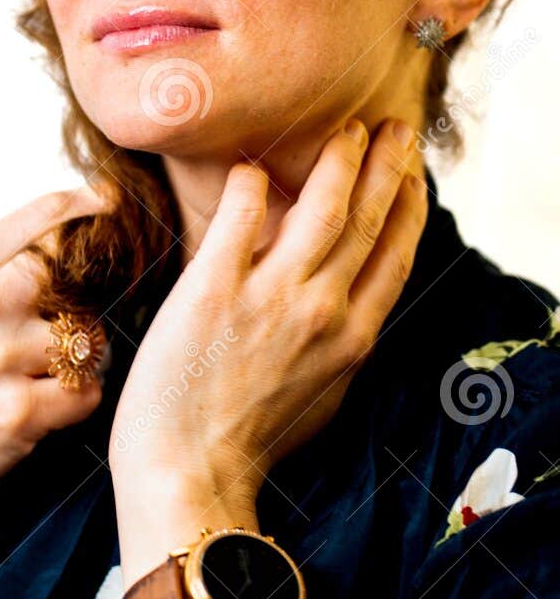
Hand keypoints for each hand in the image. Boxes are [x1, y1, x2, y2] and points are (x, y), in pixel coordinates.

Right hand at [0, 182, 111, 598]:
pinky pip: (86, 393)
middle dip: (78, 314)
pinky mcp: (17, 410)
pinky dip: (71, 408)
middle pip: (82, 282)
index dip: (92, 206)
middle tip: (48, 346)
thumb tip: (77, 219)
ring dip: (74, 368)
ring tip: (29, 387)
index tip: (113, 207)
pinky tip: (34, 416)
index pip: (48, 213)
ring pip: (88, 343)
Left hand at [109, 118, 427, 583]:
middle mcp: (323, 310)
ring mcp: (270, 296)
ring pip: (321, 206)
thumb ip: (337, 346)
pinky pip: (242, 215)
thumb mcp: (319, 396)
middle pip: (368, 218)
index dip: (407, 204)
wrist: (189, 472)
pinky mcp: (213, 288)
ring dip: (338, 159)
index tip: (410, 172)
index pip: (395, 253)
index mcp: (353, 338)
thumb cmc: (246, 443)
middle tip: (390, 126)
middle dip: (386, 164)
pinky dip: (251, 185)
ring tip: (342, 129)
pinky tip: (250, 167)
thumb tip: (347, 309)